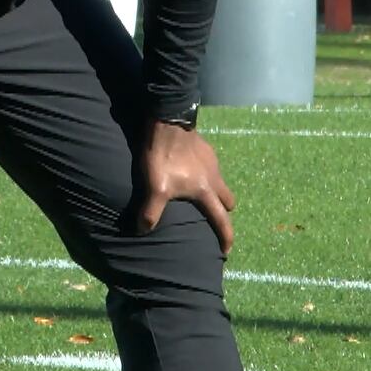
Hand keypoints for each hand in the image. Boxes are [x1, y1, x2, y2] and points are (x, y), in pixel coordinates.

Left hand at [135, 120, 235, 254]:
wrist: (167, 120)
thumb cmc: (163, 157)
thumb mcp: (154, 187)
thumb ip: (150, 212)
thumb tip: (142, 231)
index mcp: (205, 190)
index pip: (221, 219)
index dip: (225, 237)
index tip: (225, 250)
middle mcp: (215, 177)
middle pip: (227, 200)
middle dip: (223, 211)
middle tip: (212, 217)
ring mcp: (212, 160)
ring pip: (220, 182)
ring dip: (215, 191)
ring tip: (198, 194)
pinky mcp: (206, 148)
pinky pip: (211, 166)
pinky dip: (206, 173)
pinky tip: (189, 170)